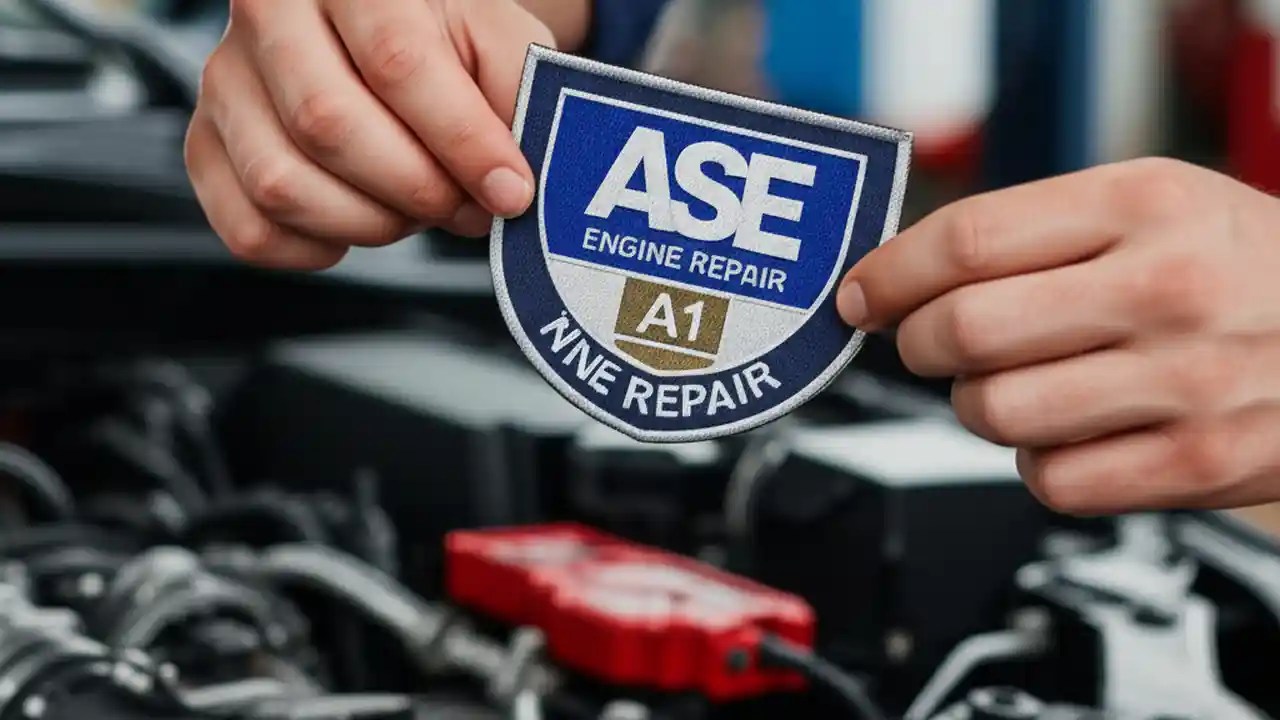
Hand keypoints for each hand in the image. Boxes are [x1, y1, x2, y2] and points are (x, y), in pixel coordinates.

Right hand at [185, 0, 581, 269]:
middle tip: (467, 206)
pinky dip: (317, 247)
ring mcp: (225, 83)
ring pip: (281, 184)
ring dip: (370, 222)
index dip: (461, 141)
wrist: (385, 30)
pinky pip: (250, 229)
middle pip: (328, 125)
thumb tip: (513, 178)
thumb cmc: (441, 35)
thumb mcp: (496, 37)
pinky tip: (359, 219)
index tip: (510, 190)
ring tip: (417, 207)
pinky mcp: (207, 146)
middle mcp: (268, 16)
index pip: (396, 61)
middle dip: (417, 188)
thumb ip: (516, 90)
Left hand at [838, 158, 1279, 513]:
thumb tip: (900, 276)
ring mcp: (1185, 383)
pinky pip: (1049, 479)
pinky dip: (1036, 461)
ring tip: (1015, 383)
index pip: (968, 239)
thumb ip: (1033, 231)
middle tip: (925, 342)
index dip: (890, 273)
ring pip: (995, 411)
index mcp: (1145, 204)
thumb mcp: (1155, 203)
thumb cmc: (1237, 265)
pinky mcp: (1195, 465)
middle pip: (966, 331)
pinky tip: (1072, 430)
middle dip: (918, 344)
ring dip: (978, 404)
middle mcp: (1166, 288)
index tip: (860, 293)